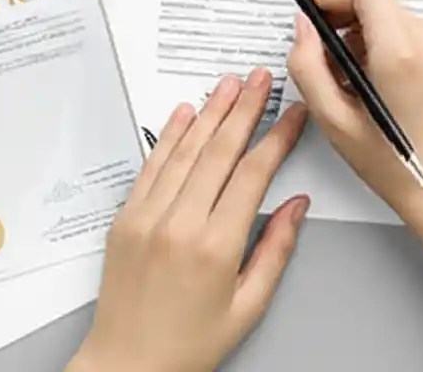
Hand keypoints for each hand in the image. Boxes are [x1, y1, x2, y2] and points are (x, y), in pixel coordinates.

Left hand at [67, 69, 309, 371]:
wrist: (126, 365)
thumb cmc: (187, 344)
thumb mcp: (248, 306)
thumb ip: (275, 250)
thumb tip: (296, 205)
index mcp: (215, 246)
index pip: (254, 173)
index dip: (278, 137)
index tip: (294, 114)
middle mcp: (178, 224)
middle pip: (219, 150)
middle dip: (245, 108)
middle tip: (261, 79)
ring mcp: (147, 218)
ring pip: (184, 150)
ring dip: (209, 112)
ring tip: (229, 84)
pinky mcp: (125, 219)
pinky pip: (150, 166)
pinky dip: (168, 136)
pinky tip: (184, 113)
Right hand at [286, 0, 422, 226]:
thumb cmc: (391, 162)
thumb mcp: (333, 118)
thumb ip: (308, 65)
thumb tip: (302, 27)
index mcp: (399, 53)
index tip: (311, 15)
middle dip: (342, 18)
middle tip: (319, 53)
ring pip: (385, 14)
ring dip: (357, 35)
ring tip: (343, 79)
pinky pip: (400, 30)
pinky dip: (376, 44)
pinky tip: (365, 81)